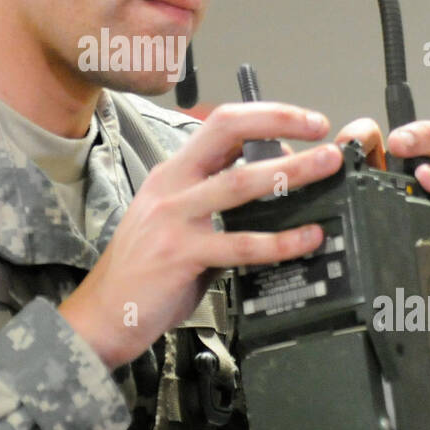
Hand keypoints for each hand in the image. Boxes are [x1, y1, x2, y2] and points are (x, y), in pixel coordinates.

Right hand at [59, 102, 343, 368]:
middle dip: (278, 122)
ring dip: (291, 171)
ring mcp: (174, 218)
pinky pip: (240, 243)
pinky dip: (280, 239)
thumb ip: (216, 202)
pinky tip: (307, 237)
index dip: (266, 115)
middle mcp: (172, 186)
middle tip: (320, 129)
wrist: (103, 313)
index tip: (303, 121)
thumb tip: (271, 185)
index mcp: (172, 173)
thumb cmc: (145, 270)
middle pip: (227, 132)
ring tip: (326, 166)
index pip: (221, 124)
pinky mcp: (181, 254)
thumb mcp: (176, 219)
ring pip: (241, 182)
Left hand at [334, 117, 429, 262]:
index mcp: (412, 171)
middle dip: (429, 137)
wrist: (386, 298)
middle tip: (400, 148)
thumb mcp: (353, 205)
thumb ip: (347, 171)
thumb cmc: (372, 244)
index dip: (410, 130)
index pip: (420, 136)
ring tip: (427, 182)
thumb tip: (344, 145)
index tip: (391, 140)